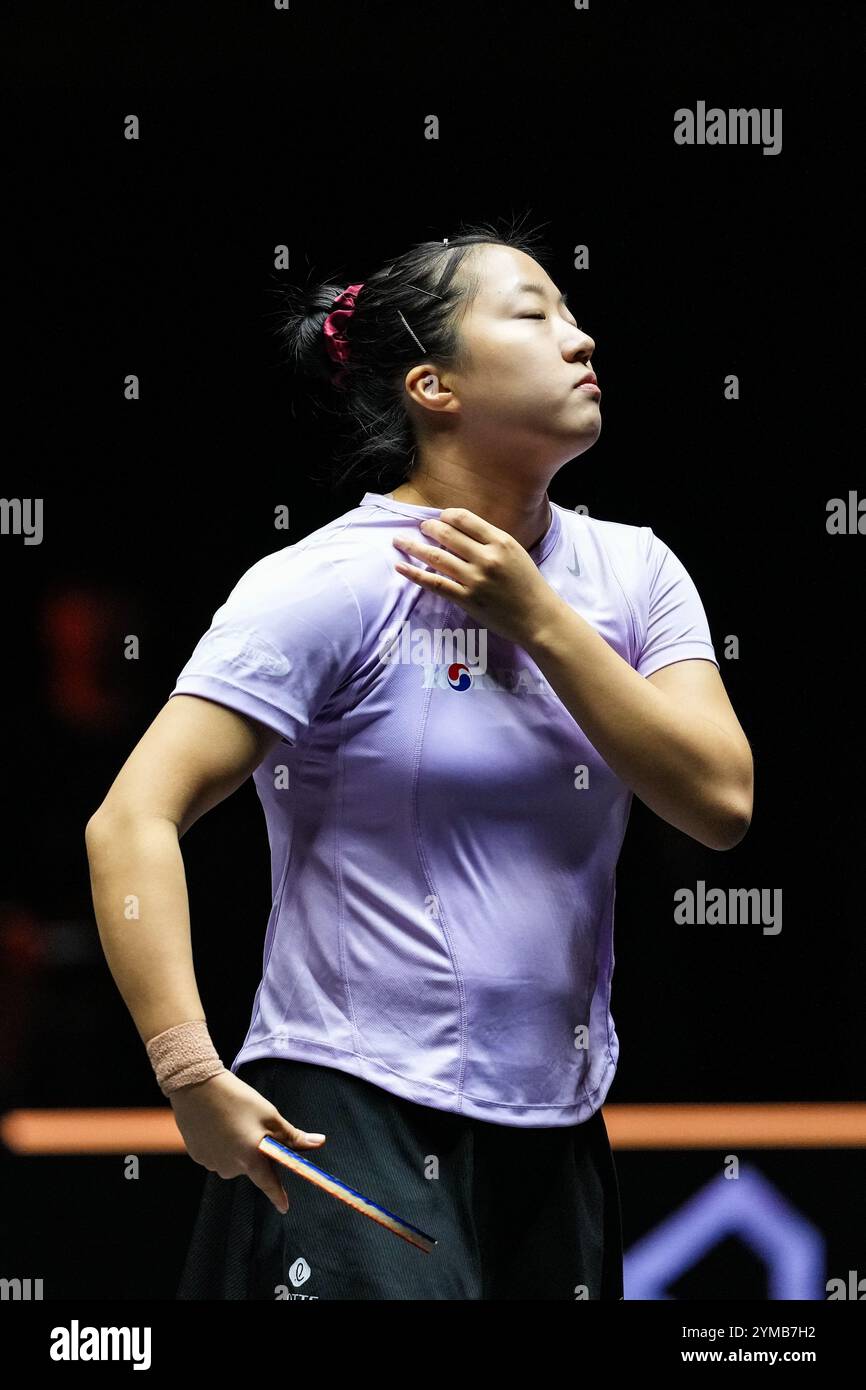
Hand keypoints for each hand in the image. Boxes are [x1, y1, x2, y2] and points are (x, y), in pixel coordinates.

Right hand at [169, 1068, 326, 1213]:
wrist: (196, 1086)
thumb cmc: (238, 1098)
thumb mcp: (269, 1115)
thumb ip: (292, 1136)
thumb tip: (320, 1143)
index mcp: (251, 1157)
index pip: (269, 1184)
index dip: (278, 1196)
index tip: (285, 1207)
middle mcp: (230, 1166)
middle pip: (251, 1166)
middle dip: (256, 1152)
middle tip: (252, 1126)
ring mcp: (212, 1163)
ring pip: (233, 1160)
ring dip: (238, 1147)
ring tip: (232, 1121)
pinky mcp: (198, 1156)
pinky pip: (217, 1155)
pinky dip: (221, 1144)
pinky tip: (217, 1124)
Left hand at [391, 507, 562, 649]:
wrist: (538, 618)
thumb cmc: (528, 584)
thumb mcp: (515, 552)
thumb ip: (490, 540)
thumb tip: (459, 530)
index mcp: (501, 542)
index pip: (465, 519)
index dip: (447, 515)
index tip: (440, 517)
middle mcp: (486, 558)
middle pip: (448, 535)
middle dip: (429, 528)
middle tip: (421, 527)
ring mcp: (475, 580)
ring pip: (436, 558)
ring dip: (414, 547)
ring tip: (400, 541)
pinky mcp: (467, 600)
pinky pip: (435, 584)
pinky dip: (415, 574)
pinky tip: (401, 567)